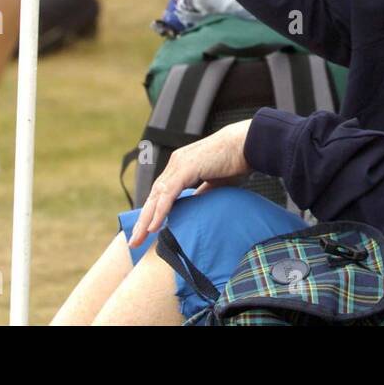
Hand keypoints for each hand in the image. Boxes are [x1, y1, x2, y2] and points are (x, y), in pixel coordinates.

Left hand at [128, 120, 253, 247]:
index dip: (153, 212)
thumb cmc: (237, 160)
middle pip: (154, 196)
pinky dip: (160, 211)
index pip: (161, 192)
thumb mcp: (216, 181)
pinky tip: (154, 227)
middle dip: (143, 220)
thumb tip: (196, 205)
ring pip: (157, 196)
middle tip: (135, 241)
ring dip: (146, 219)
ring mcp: (179, 164)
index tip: (147, 231)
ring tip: (138, 239)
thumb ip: (203, 191)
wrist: (248, 143)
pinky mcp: (186, 168)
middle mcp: (176, 163)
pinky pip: (169, 194)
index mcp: (182, 165)